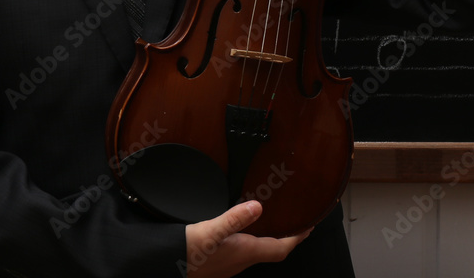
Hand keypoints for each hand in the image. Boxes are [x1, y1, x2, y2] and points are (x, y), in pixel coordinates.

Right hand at [183, 201, 309, 276]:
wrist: (165, 267)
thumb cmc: (188, 253)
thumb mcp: (210, 231)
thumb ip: (234, 218)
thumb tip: (258, 207)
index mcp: (245, 252)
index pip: (279, 248)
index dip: (296, 239)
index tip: (308, 228)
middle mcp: (241, 261)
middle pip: (272, 251)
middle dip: (285, 239)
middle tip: (295, 225)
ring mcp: (230, 263)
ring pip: (258, 252)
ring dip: (269, 239)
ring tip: (274, 224)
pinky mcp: (220, 262)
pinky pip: (244, 252)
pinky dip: (252, 240)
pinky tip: (242, 232)